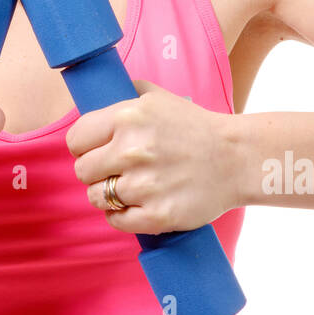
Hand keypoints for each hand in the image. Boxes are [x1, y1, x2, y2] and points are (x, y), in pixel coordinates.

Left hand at [66, 79, 240, 234]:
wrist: (237, 158)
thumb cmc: (195, 127)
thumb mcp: (158, 98)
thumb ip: (125, 94)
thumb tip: (96, 94)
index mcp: (127, 117)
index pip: (75, 139)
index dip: (83, 147)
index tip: (93, 150)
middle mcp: (131, 151)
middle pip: (82, 170)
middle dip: (94, 171)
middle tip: (113, 170)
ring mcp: (144, 186)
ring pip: (96, 197)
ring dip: (106, 195)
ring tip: (126, 188)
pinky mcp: (157, 215)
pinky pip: (116, 220)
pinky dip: (120, 216)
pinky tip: (133, 206)